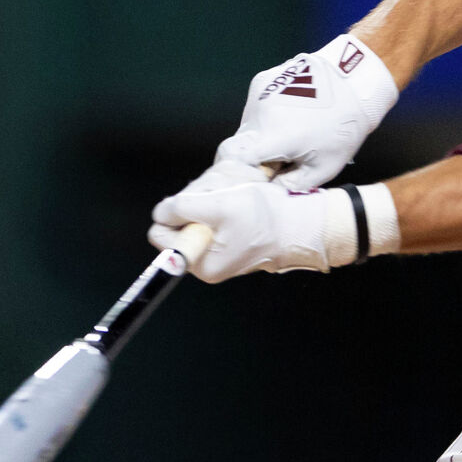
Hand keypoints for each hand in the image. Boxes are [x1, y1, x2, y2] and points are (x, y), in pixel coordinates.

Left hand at [148, 182, 354, 283]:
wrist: (301, 225)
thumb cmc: (266, 219)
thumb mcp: (218, 207)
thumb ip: (182, 208)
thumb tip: (160, 212)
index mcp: (200, 263)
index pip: (161, 235)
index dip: (173, 212)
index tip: (196, 202)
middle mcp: (206, 262)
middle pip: (178, 224)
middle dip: (194, 205)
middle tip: (219, 199)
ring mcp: (217, 251)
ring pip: (195, 217)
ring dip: (209, 202)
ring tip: (232, 199)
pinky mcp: (228, 240)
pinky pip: (212, 218)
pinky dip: (220, 205)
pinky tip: (237, 202)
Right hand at [171, 34, 397, 200]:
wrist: (354, 82)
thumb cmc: (343, 127)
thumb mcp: (324, 167)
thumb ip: (292, 185)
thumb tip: (269, 193)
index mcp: (275, 136)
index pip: (233, 160)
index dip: (235, 173)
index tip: (250, 180)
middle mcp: (261, 113)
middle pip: (240, 144)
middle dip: (253, 157)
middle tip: (278, 161)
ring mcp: (259, 93)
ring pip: (247, 126)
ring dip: (260, 136)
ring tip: (291, 133)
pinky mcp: (261, 81)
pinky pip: (255, 108)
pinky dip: (266, 117)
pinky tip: (290, 114)